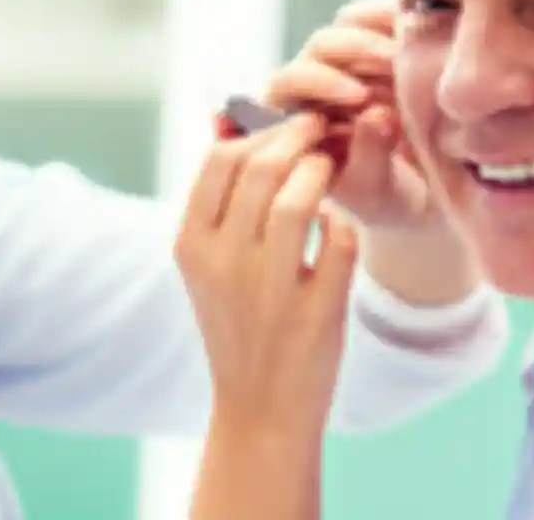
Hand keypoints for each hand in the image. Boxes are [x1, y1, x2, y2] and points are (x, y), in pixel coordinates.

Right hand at [176, 113, 357, 434]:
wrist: (259, 407)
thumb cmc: (237, 324)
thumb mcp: (208, 267)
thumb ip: (219, 207)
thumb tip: (243, 131)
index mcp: (191, 246)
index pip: (220, 160)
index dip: (258, 131)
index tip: (285, 126)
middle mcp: (224, 265)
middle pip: (261, 169)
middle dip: (297, 138)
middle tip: (318, 131)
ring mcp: (268, 291)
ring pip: (299, 200)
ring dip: (320, 173)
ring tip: (329, 168)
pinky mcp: (315, 315)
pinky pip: (338, 242)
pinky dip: (342, 224)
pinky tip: (338, 226)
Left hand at [266, 0, 477, 305]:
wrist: (423, 194)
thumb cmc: (386, 200)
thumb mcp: (375, 192)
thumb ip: (368, 159)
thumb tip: (376, 116)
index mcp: (293, 121)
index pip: (285, 84)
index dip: (317, 83)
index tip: (358, 97)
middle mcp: (315, 85)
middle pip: (318, 46)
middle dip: (354, 51)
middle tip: (392, 65)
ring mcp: (349, 60)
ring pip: (349, 22)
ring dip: (381, 32)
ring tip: (412, 55)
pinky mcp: (382, 42)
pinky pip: (382, 15)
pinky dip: (401, 19)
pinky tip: (427, 35)